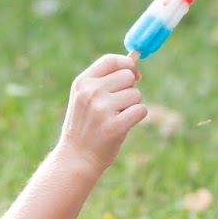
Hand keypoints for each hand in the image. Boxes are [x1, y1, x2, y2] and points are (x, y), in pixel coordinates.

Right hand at [56, 53, 147, 172]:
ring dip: (132, 106)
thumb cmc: (85, 126)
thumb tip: (133, 68)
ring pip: (136, 95)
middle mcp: (91, 92)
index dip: (127, 64)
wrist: (76, 158)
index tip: (134, 76)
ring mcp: (102, 109)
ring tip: (115, 118)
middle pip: (127, 76)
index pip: (111, 60)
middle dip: (129, 90)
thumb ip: (103, 81)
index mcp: (82, 82)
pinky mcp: (115, 126)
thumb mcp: (84, 98)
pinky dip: (137, 117)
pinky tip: (122, 126)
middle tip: (117, 107)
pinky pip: (141, 110)